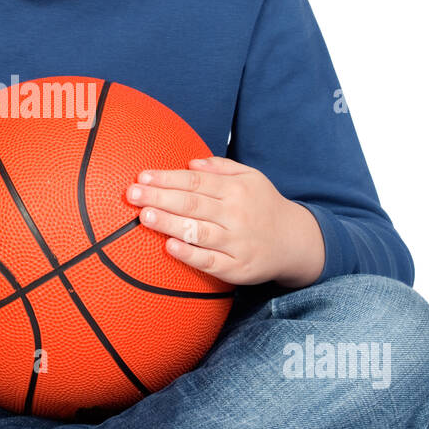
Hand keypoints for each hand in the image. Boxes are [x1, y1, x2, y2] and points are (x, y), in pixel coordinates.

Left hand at [125, 155, 324, 288]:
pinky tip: (170, 247)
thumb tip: (191, 161)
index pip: (196, 181)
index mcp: (236, 189)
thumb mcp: (251, 178)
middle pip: (193, 203)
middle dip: (160, 198)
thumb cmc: (264, 207)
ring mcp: (237, 242)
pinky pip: (210, 261)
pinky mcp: (237, 267)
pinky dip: (190, 255)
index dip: (168, 178)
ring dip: (170, 224)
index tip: (143, 177)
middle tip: (133, 194)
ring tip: (144, 217)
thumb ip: (221, 168)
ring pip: (198, 231)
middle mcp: (236, 214)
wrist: (295, 242)